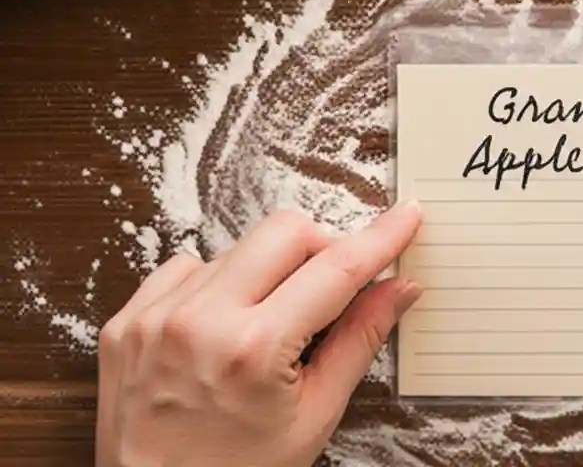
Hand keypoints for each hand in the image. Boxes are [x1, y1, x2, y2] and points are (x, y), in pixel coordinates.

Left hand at [95, 201, 423, 466]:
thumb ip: (360, 340)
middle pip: (286, 231)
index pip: (337, 269)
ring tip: (268, 323)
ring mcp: (156, 317)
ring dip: (267, 272)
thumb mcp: (315, 415)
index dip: (381, 238)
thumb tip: (398, 289)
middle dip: (323, 247)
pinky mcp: (127, 320)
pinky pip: (186, 267)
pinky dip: (216, 285)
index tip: (405, 217)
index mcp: (254, 350)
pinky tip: (224, 325)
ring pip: (237, 248)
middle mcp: (200, 322)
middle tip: (334, 284)